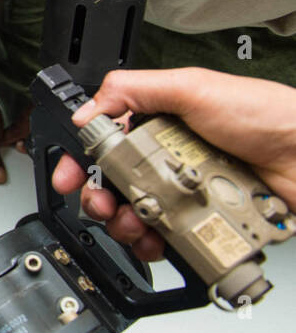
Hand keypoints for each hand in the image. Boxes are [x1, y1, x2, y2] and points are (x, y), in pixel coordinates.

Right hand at [51, 68, 295, 260]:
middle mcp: (167, 159)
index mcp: (158, 124)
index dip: (78, 160)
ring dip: (125, 225)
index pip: (103, 142)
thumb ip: (133, 89)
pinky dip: (156, 246)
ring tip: (135, 223)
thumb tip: (85, 110)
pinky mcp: (202, 221)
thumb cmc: (266, 115)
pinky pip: (167, 240)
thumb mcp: (192, 86)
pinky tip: (160, 240)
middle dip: (98, 198)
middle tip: (103, 203)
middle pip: (112, 185)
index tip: (66, 176)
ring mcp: (184, 192)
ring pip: (135, 216)